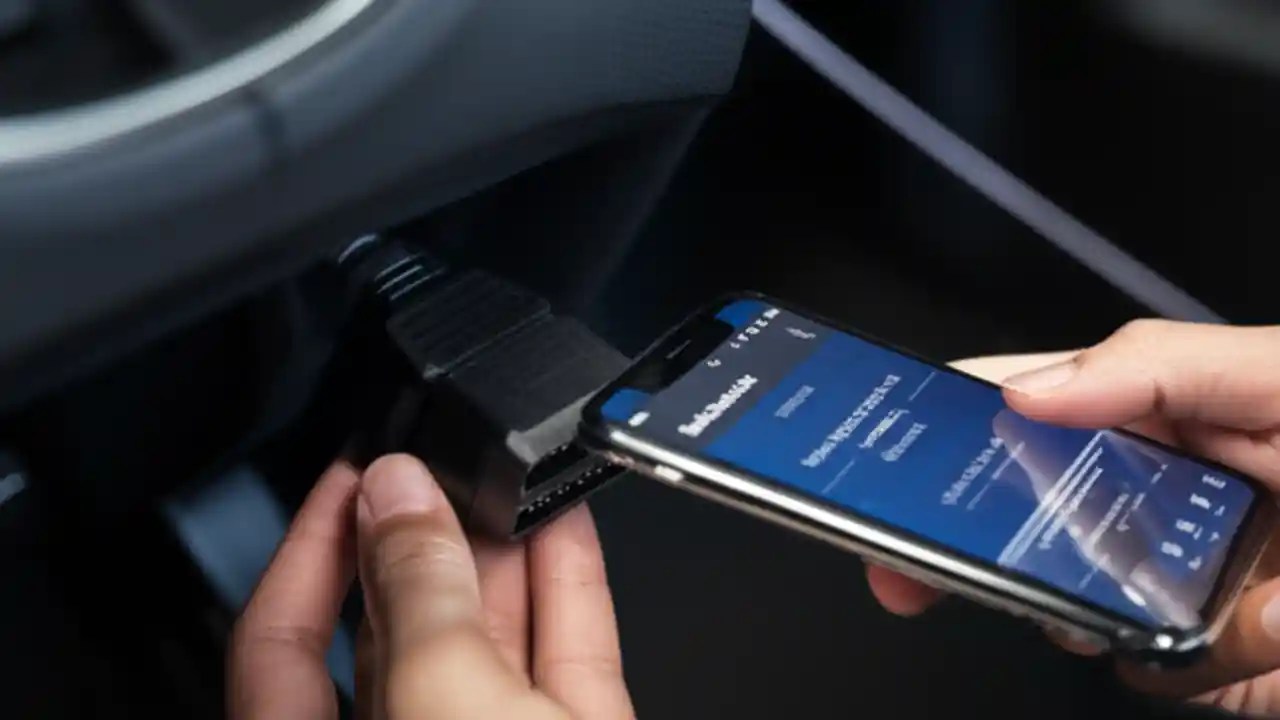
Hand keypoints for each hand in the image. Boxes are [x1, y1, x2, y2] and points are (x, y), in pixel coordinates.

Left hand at [228, 455, 634, 719]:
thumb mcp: (441, 698)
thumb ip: (419, 591)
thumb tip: (397, 496)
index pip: (278, 640)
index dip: (305, 547)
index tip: (349, 477)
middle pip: (392, 630)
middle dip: (416, 537)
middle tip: (435, 466)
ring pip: (485, 638)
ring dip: (499, 553)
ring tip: (506, 478)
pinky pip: (564, 654)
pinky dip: (568, 587)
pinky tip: (569, 525)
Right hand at [867, 320, 1279, 715]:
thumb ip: (1167, 366)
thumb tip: (1038, 387)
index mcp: (1178, 413)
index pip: (1039, 402)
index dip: (957, 419)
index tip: (896, 446)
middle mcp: (1171, 496)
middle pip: (1036, 515)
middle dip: (995, 540)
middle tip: (919, 564)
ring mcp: (1195, 582)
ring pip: (1089, 608)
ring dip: (1131, 616)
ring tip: (1245, 600)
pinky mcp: (1221, 661)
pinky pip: (1160, 673)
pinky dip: (1207, 671)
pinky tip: (1265, 646)